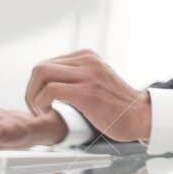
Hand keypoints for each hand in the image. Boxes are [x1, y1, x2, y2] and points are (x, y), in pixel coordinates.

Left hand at [23, 50, 151, 142]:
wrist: (141, 116)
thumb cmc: (117, 105)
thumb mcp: (96, 79)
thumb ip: (76, 76)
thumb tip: (48, 83)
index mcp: (88, 57)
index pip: (47, 63)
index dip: (36, 85)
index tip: (42, 102)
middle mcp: (88, 61)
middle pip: (40, 68)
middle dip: (31, 91)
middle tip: (38, 108)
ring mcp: (88, 75)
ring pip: (41, 75)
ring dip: (34, 97)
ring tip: (43, 111)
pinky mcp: (87, 92)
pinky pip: (50, 91)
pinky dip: (42, 104)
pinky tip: (50, 113)